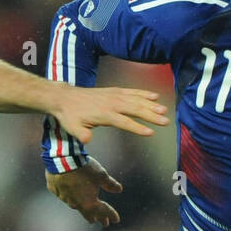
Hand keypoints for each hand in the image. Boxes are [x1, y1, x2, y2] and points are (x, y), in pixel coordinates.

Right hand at [46, 158, 123, 226]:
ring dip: (83, 208)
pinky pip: (63, 195)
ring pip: (76, 206)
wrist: (62, 160)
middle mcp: (77, 204)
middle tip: (104, 222)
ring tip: (87, 210)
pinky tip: (70, 192)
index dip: (111, 215)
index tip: (116, 220)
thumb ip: (110, 184)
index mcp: (90, 203)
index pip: (104, 211)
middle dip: (97, 218)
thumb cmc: (84, 168)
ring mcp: (65, 198)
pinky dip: (69, 194)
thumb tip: (119, 189)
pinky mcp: (55, 190)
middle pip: (89, 215)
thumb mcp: (101, 175)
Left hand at [50, 85, 167, 141]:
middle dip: (151, 115)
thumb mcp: (72, 127)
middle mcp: (112, 103)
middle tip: (165, 121)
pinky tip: (155, 96)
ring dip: (151, 104)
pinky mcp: (114, 91)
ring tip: (164, 110)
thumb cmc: (70, 115)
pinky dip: (144, 93)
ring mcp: (114, 95)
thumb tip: (87, 139)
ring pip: (136, 99)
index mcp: (104, 114)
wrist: (65, 98)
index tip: (150, 133)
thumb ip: (81, 134)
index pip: (124, 122)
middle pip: (135, 109)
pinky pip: (132, 91)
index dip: (137, 128)